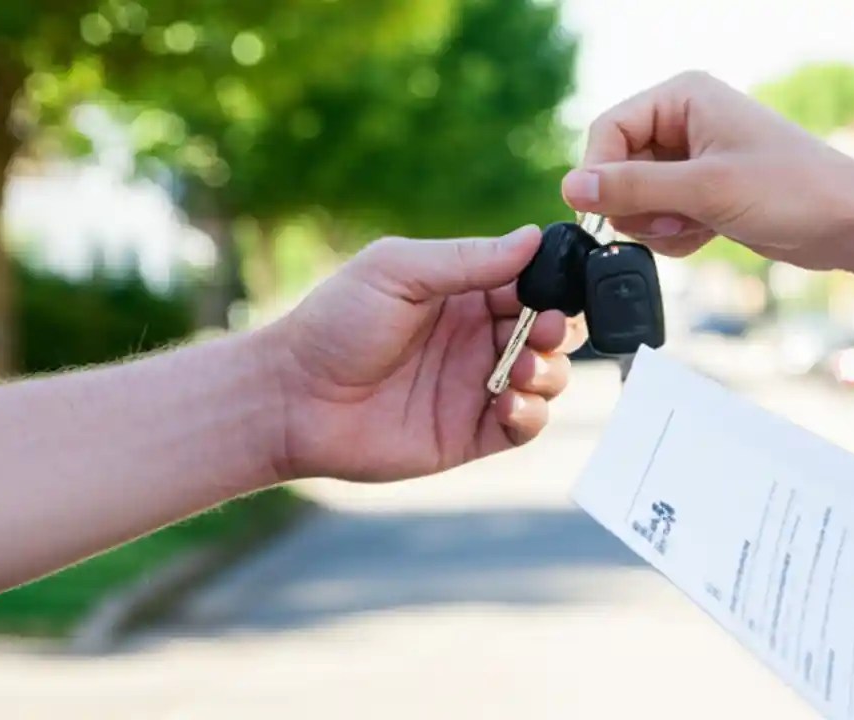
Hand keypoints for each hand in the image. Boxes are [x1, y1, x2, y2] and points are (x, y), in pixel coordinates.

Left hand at [263, 226, 574, 482]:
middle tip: (543, 331)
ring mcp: (476, 387)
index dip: (551, 285)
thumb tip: (533, 236)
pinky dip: (531, 415)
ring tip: (522, 369)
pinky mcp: (470, 434)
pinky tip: (507, 404)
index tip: (556, 288)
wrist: (293, 398)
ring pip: (547, 378)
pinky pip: (524, 427)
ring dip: (550, 372)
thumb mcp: (398, 271)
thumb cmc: (335, 323)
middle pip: (548, 332)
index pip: (529, 284)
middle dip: (559, 329)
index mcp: (463, 294)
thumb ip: (467, 259)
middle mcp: (476, 339)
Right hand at [562, 71, 853, 270]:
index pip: (607, 129)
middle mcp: (684, 121)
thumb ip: (633, 188)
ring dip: (658, 224)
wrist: (851, 225)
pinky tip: (707, 234)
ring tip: (697, 226)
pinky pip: (661, 217)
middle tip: (672, 220)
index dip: (598, 173)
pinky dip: (675, 234)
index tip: (602, 212)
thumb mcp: (705, 190)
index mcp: (683, 97)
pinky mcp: (704, 192)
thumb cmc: (793, 191)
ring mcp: (694, 159)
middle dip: (637, 204)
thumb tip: (571, 187)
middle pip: (618, 166)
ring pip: (637, 197)